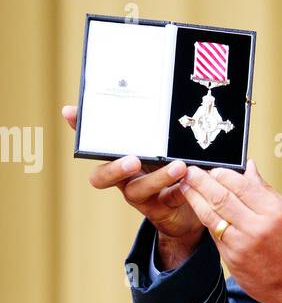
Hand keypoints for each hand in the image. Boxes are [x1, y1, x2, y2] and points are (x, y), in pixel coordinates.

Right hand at [61, 104, 203, 256]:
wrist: (188, 208)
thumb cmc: (167, 169)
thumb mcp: (160, 147)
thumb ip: (152, 129)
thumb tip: (146, 93)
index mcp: (118, 159)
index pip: (91, 143)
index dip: (79, 130)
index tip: (70, 111)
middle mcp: (123, 179)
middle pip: (102, 177)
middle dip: (115, 168)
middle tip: (132, 160)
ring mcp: (140, 196)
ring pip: (139, 190)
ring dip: (158, 178)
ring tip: (179, 167)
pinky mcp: (161, 209)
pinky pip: (169, 199)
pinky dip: (181, 190)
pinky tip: (191, 179)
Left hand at [177, 158, 281, 302]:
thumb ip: (266, 191)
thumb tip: (249, 169)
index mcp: (275, 213)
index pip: (240, 185)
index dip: (222, 174)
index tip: (214, 168)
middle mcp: (257, 228)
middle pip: (220, 197)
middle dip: (201, 181)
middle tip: (190, 172)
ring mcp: (242, 246)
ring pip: (210, 216)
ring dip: (195, 199)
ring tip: (186, 187)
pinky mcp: (233, 260)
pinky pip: (214, 235)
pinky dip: (206, 219)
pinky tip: (200, 210)